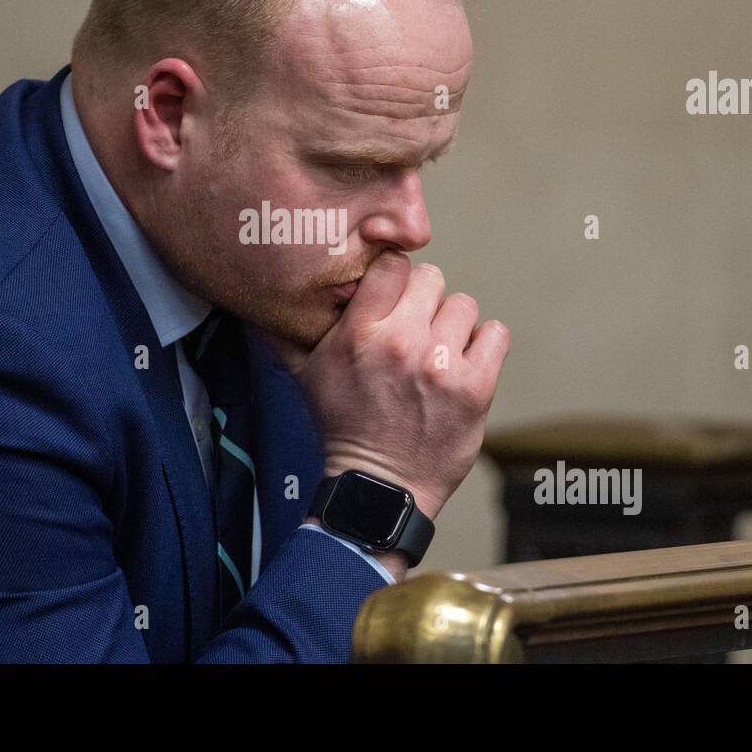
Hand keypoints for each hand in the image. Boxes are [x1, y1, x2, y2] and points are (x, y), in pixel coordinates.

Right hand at [276, 250, 509, 521]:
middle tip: (416, 329)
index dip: (394, 279)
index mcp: (360, 331)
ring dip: (453, 326)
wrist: (380, 486)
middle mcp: (402, 342)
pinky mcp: (475, 386)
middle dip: (425, 301)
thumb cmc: (343, 427)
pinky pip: (495, 334)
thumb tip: (256, 304)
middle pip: (432, 278)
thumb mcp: (305, 376)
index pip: (392, 265)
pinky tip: (463, 364)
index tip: (393, 298)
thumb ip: (283, 334)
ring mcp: (441, 364)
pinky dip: (484, 346)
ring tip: (438, 352)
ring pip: (464, 305)